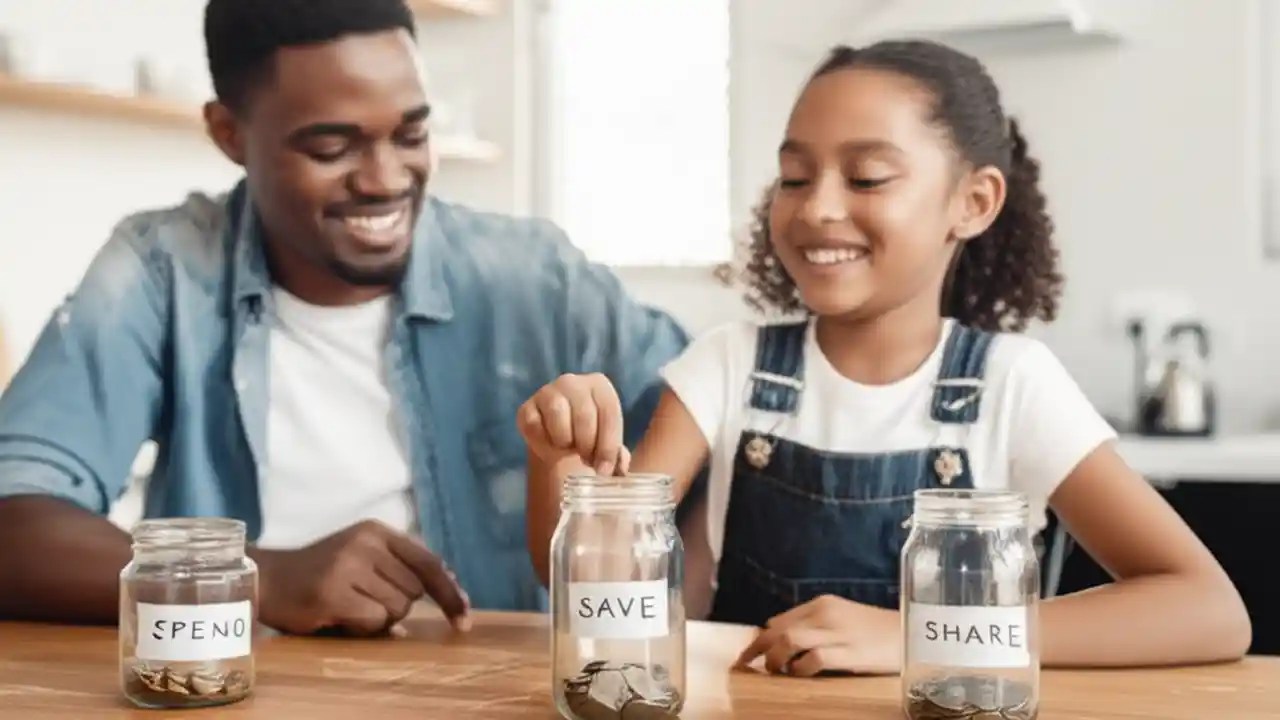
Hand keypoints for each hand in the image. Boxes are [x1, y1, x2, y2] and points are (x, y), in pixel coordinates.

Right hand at [249, 520, 470, 635]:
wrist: (268, 578)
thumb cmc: (322, 573)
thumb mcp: (363, 558)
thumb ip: (402, 569)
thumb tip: (451, 586)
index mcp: (378, 531)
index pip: (429, 562)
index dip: (450, 592)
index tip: (464, 616)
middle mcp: (366, 543)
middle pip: (415, 592)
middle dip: (397, 605)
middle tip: (363, 600)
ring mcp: (348, 565)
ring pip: (396, 608)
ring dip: (378, 618)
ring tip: (349, 605)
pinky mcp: (332, 591)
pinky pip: (373, 621)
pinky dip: (362, 626)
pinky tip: (339, 615)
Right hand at [518, 373, 630, 475]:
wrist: (559, 441)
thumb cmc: (591, 440)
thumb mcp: (608, 444)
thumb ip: (617, 455)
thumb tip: (619, 468)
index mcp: (600, 386)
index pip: (609, 411)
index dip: (608, 445)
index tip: (604, 469)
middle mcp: (573, 382)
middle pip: (584, 414)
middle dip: (587, 445)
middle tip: (586, 459)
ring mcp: (547, 392)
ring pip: (558, 414)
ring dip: (565, 441)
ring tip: (568, 449)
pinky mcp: (526, 408)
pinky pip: (534, 426)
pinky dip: (543, 443)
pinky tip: (551, 447)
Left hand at [735, 595, 900, 675]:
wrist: (910, 635)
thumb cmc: (875, 630)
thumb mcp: (841, 618)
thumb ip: (812, 623)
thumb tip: (776, 631)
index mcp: (822, 604)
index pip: (780, 619)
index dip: (761, 637)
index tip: (749, 652)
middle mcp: (825, 614)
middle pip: (779, 629)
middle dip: (758, 648)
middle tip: (746, 664)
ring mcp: (836, 633)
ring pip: (789, 640)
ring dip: (775, 658)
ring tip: (774, 671)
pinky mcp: (848, 652)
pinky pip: (813, 659)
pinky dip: (800, 668)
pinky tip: (799, 674)